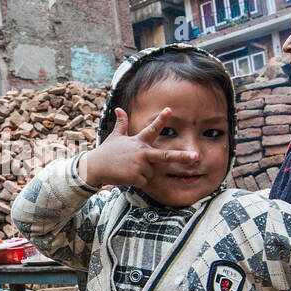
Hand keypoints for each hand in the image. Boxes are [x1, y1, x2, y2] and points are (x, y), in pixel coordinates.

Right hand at [76, 107, 197, 188]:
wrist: (95, 166)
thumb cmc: (106, 151)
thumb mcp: (115, 136)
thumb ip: (121, 123)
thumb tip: (118, 108)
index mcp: (138, 141)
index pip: (152, 129)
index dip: (161, 119)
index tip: (170, 110)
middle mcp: (141, 152)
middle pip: (166, 155)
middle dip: (181, 156)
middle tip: (195, 156)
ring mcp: (139, 165)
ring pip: (151, 173)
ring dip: (142, 173)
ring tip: (128, 168)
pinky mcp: (135, 176)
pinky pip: (144, 182)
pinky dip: (137, 181)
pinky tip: (126, 175)